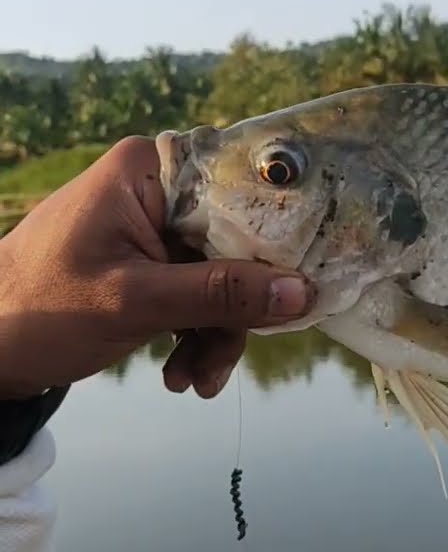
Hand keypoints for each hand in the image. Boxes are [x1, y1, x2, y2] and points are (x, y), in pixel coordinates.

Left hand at [0, 136, 313, 399]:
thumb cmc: (41, 310)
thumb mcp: (136, 303)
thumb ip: (220, 296)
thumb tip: (301, 293)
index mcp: (149, 170)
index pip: (239, 189)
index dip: (276, 237)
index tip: (303, 281)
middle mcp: (156, 187)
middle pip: (235, 241)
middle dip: (234, 309)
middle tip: (222, 362)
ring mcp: (152, 225)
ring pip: (221, 275)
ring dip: (214, 333)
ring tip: (194, 381)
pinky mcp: (149, 261)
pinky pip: (197, 292)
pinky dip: (196, 334)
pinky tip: (181, 373)